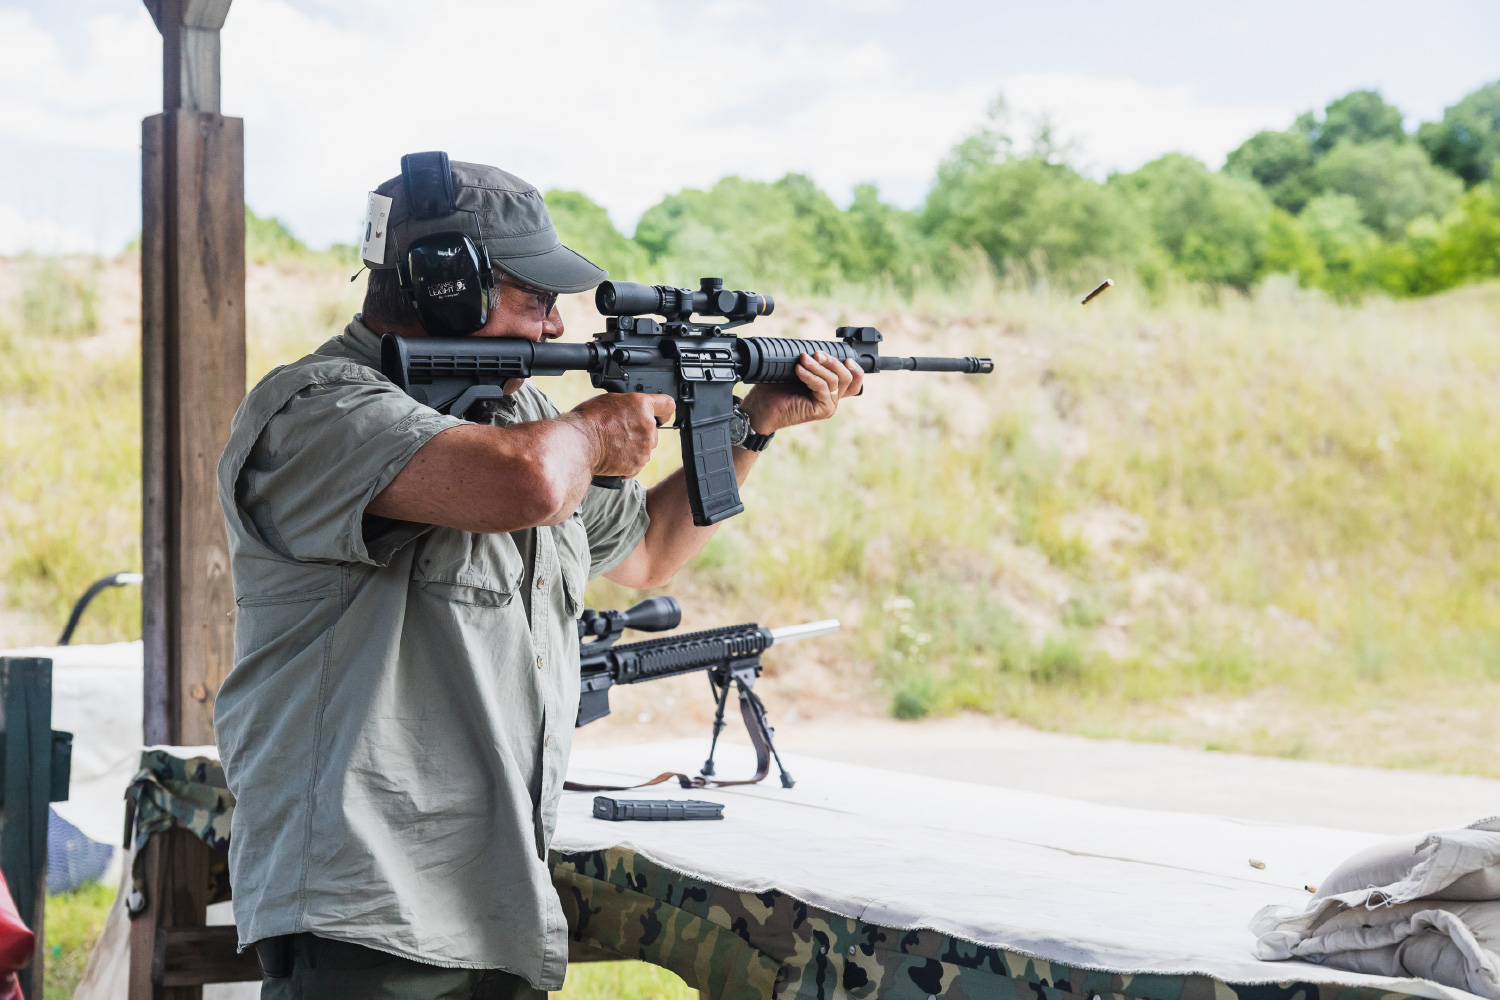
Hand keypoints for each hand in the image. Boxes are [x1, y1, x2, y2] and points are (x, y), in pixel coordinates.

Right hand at [563, 393, 675, 478]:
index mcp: (641, 406)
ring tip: (614, 444)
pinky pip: (637, 462)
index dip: (663, 412)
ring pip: (645, 447)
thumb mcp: (610, 400)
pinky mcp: (637, 464)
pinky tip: (613, 455)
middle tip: (621, 431)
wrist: (578, 444)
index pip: (667, 405)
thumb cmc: (588, 420)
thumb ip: (629, 406)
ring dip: (634, 446)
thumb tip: (632, 411)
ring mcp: (644, 447)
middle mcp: (647, 426)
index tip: (659, 416)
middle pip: (653, 430)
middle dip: (641, 431)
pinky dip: (628, 461)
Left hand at [740, 351, 862, 433]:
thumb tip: (818, 348)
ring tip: (803, 359)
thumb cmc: (775, 389)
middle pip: (847, 377)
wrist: (761, 407)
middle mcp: (832, 398)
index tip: (846, 357)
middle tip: (816, 353)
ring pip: (834, 380)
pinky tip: (799, 370)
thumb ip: (812, 363)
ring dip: (818, 366)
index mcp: (829, 389)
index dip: (856, 369)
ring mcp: (829, 405)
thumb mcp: (797, 370)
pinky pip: (822, 387)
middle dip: (833, 361)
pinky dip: (810, 376)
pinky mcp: (822, 410)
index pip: (854, 380)